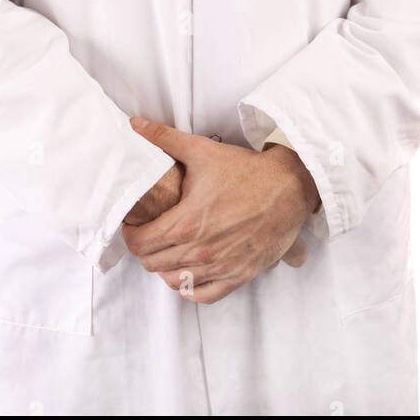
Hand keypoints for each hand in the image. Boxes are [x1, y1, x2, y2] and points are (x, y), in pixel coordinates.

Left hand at [121, 118, 317, 303]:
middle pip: (152, 264)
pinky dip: (190, 287)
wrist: (288, 186)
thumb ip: (164, 138)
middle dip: (146, 248)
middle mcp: (200, 250)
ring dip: (165, 268)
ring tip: (169, 250)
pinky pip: (204, 295)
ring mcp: (220, 266)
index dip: (130, 233)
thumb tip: (135, 124)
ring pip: (174, 282)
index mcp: (186, 223)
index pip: (140, 244)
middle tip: (150, 232)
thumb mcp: (202, 150)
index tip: (134, 223)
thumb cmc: (245, 170)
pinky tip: (189, 272)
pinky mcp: (239, 275)